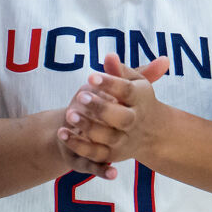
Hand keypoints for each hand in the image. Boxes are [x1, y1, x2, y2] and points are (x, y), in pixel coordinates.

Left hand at [58, 54, 169, 172]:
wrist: (149, 133)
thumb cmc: (132, 99)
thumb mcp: (131, 82)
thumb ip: (119, 70)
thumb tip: (109, 56)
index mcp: (141, 100)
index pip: (127, 91)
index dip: (110, 84)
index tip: (91, 77)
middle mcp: (135, 122)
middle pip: (122, 118)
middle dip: (101, 108)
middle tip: (80, 96)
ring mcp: (125, 140)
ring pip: (108, 138)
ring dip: (88, 127)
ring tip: (69, 114)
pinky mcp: (113, 155)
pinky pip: (96, 155)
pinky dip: (79, 146)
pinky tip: (62, 133)